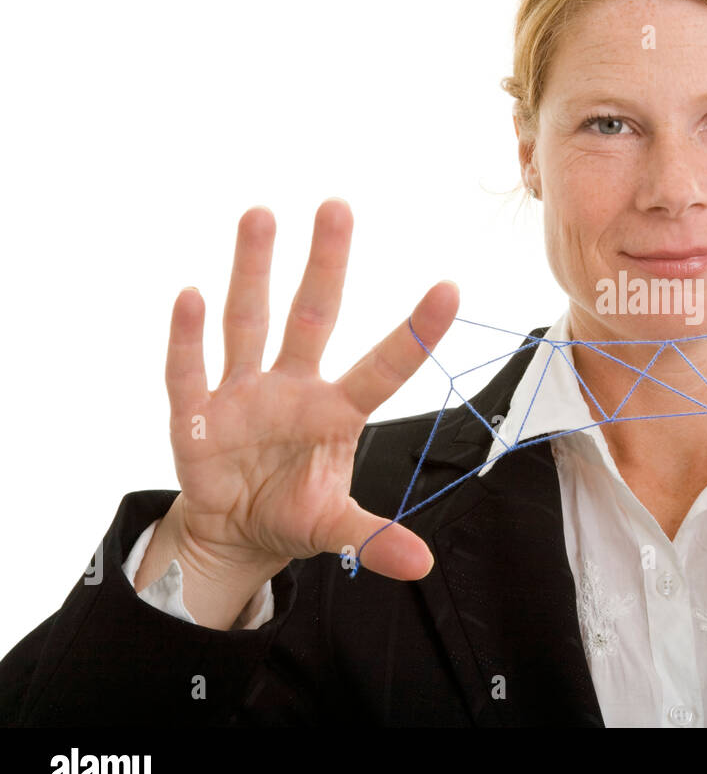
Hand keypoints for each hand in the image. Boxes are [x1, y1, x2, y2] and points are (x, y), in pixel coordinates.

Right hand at [165, 199, 457, 582]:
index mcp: (336, 412)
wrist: (234, 531)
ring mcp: (243, 393)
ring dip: (252, 271)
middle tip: (338, 206)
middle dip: (325, 264)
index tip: (451, 288)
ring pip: (248, 320)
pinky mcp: (195, 413)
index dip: (415, 332)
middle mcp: (293, 387)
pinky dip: (188, 337)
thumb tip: (422, 567)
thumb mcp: (334, 528)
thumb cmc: (294, 511)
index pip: (385, 366)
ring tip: (261, 214)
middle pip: (312, 316)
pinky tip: (190, 294)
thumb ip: (373, 539)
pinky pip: (189, 370)